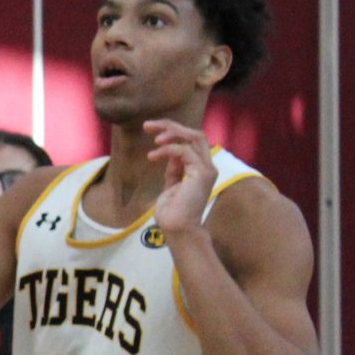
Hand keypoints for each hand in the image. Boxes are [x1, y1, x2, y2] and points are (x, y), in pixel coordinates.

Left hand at [145, 120, 216, 236]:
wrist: (177, 229)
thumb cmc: (172, 213)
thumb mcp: (171, 185)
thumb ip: (174, 169)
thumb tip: (171, 154)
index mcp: (200, 168)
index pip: (191, 140)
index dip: (172, 131)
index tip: (151, 130)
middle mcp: (207, 166)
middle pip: (194, 134)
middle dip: (171, 125)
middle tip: (148, 125)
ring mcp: (207, 169)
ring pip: (194, 137)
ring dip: (171, 133)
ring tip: (153, 138)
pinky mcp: (202, 173)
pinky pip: (185, 151)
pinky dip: (168, 149)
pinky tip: (152, 156)